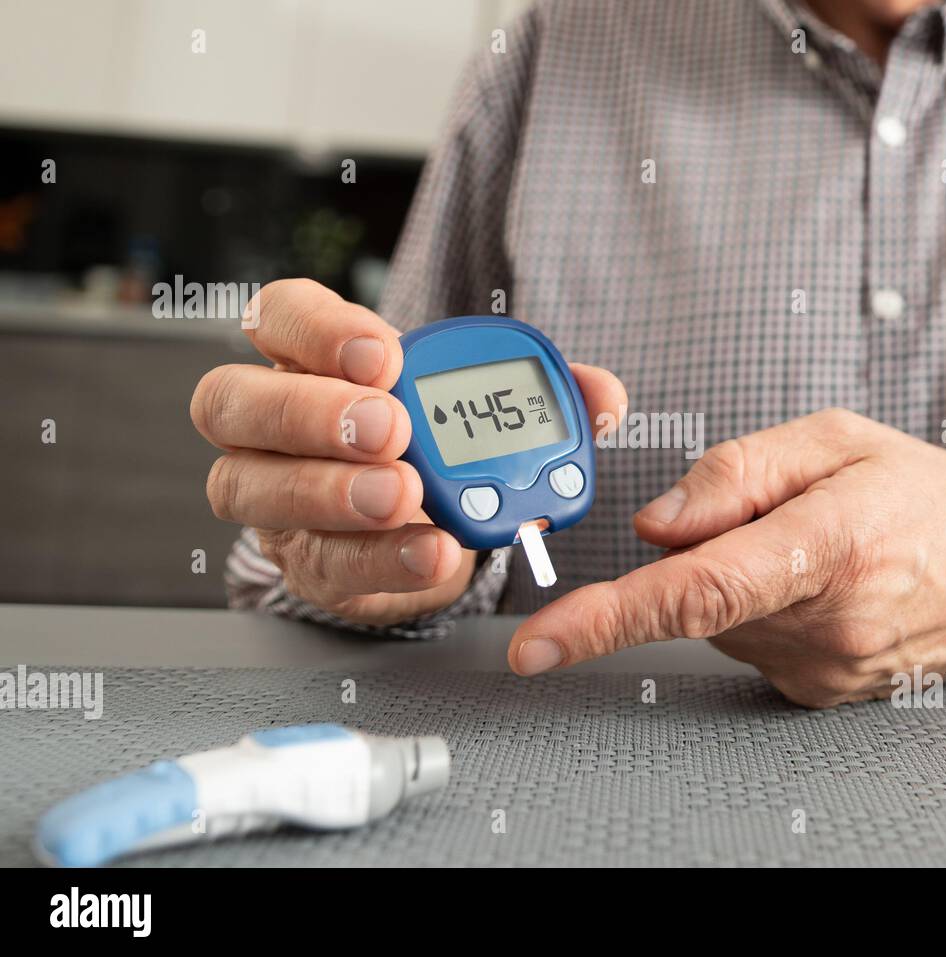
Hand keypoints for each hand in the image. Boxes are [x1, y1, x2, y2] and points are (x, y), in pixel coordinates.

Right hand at [192, 279, 625, 625]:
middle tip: (391, 430)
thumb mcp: (484, 407)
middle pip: (234, 400)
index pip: (278, 315)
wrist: (426, 529)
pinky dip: (381, 559)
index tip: (388, 357)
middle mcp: (268, 420)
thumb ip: (540, 392)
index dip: (320, 331)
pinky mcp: (303, 561)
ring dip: (332, 493)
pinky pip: (321, 562)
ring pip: (249, 487)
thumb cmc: (438, 445)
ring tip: (405, 497)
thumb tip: (605, 396)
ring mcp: (271, 493)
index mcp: (310, 355)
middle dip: (313, 413)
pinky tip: (431, 551)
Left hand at [507, 408, 945, 706]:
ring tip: (818, 548)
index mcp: (827, 547)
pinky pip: (749, 643)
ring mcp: (823, 668)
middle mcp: (824, 623)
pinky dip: (762, 610)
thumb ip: (737, 471)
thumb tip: (654, 525)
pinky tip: (822, 585)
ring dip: (738, 579)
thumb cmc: (928, 495)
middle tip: (779, 514)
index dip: (605, 618)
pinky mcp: (819, 690)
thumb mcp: (838, 439)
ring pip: (720, 621)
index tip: (538, 646)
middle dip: (706, 549)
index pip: (695, 591)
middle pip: (699, 593)